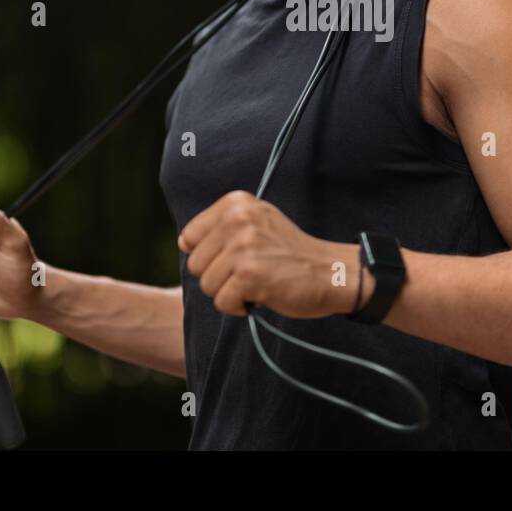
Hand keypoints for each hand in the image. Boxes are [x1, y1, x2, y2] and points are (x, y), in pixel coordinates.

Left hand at [178, 191, 354, 318]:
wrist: (329, 271)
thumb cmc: (290, 253)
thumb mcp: (257, 222)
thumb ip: (221, 227)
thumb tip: (182, 242)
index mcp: (237, 203)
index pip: (190, 236)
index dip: (209, 255)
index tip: (235, 257)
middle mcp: (238, 219)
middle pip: (195, 264)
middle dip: (219, 276)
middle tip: (250, 272)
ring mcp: (243, 246)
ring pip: (206, 285)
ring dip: (230, 292)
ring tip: (257, 282)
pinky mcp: (249, 274)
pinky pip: (222, 302)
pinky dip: (239, 307)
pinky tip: (261, 295)